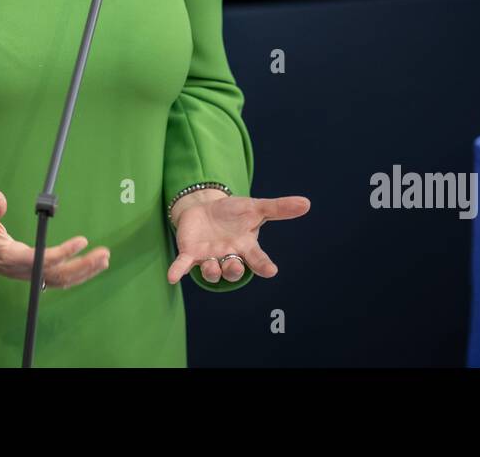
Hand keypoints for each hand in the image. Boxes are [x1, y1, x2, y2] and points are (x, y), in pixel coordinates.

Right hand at [0, 190, 110, 288]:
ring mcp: (25, 274)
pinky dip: (73, 275)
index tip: (82, 240)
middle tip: (103, 254)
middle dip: (82, 266)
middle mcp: (21, 270)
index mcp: (11, 257)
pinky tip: (87, 268)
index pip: (42, 259)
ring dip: (83, 272)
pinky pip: (54, 279)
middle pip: (57, 275)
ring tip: (103, 260)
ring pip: (58, 280)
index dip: (64, 252)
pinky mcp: (28, 273)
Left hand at [167, 193, 310, 284]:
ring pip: (211, 272)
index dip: (263, 266)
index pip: (257, 260)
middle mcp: (228, 256)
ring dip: (211, 270)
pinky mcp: (190, 254)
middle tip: (234, 263)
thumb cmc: (233, 213)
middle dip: (234, 270)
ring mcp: (208, 258)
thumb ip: (278, 208)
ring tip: (210, 264)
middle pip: (233, 271)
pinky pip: (183, 265)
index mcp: (245, 247)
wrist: (205, 208)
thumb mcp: (255, 207)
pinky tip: (172, 277)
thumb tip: (307, 203)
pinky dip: (178, 271)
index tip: (271, 271)